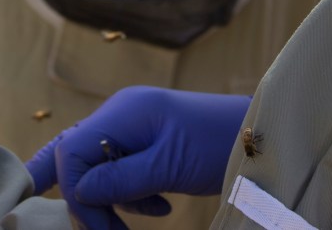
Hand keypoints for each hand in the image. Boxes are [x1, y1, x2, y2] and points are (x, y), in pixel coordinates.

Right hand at [26, 86, 249, 229]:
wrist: (259, 137)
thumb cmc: (219, 144)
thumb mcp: (170, 167)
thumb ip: (121, 180)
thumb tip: (78, 193)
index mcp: (124, 112)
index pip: (71, 150)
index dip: (75, 191)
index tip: (100, 226)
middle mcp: (121, 114)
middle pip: (75, 156)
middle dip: (81, 197)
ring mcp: (133, 127)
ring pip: (96, 169)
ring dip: (110, 202)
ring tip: (129, 228)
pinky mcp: (146, 143)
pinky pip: (120, 172)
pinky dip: (131, 195)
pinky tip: (160, 208)